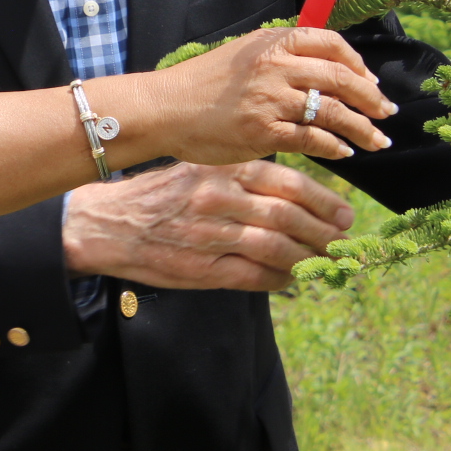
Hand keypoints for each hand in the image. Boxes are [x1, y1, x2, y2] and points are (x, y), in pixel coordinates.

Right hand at [62, 161, 355, 290]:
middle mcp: (218, 198)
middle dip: (324, 232)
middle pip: (288, 215)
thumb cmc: (157, 196)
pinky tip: (292, 281)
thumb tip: (292, 197)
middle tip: (344, 242)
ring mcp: (210, 235)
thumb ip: (240, 180)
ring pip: (276, 247)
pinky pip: (253, 276)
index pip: (287, 182)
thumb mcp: (198, 170)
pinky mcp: (201, 269)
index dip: (323, 200)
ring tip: (326, 264)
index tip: (344, 213)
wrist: (105, 224)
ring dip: (308, 258)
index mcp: (221, 168)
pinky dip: (280, 280)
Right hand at [88, 26, 395, 168]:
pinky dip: (335, 146)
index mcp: (272, 42)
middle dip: (371, 97)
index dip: (356, 63)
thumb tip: (322, 70)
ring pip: (333, 111)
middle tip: (387, 112)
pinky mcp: (265, 131)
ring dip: (362, 127)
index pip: (330, 44)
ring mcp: (271, 98)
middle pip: (340, 77)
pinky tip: (344, 152)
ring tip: (377, 141)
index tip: (369, 81)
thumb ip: (279, 56)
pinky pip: (314, 139)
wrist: (166, 107)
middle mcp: (275, 65)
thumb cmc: (203, 84)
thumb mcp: (243, 54)